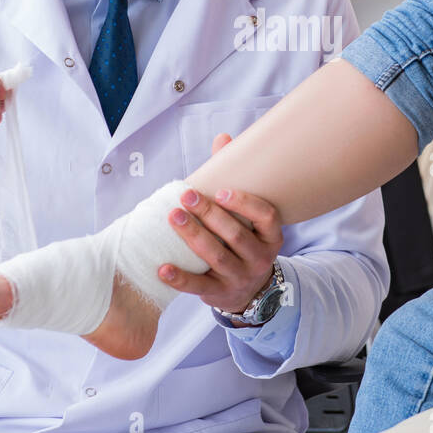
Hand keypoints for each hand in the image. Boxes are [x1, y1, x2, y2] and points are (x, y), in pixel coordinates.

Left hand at [160, 133, 283, 321]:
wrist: (249, 292)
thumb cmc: (243, 241)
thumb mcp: (247, 218)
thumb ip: (234, 178)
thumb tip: (223, 138)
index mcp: (270, 236)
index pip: (265, 216)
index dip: (244, 203)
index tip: (220, 190)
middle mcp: (259, 258)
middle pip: (235, 235)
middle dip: (209, 215)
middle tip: (185, 196)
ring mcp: (240, 278)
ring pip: (217, 257)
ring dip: (193, 237)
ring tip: (173, 218)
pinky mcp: (219, 294)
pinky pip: (198, 286)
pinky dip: (179, 278)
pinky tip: (162, 267)